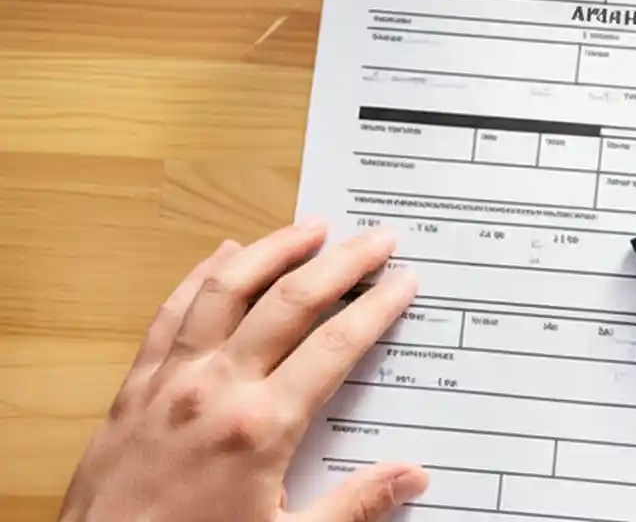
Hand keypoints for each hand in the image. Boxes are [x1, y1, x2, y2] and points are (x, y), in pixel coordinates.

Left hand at [58, 220, 428, 521]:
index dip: (377, 307)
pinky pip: (172, 314)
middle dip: (341, 262)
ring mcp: (172, 381)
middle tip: (376, 238)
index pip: (336, 345)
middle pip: (291, 301)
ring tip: (311, 227)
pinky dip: (201, 277)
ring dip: (273, 250)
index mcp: (262, 427)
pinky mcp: (136, 387)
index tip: (404, 281)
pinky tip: (223, 254)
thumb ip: (354, 505)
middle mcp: (217, 389)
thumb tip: (412, 477)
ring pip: (227, 290)